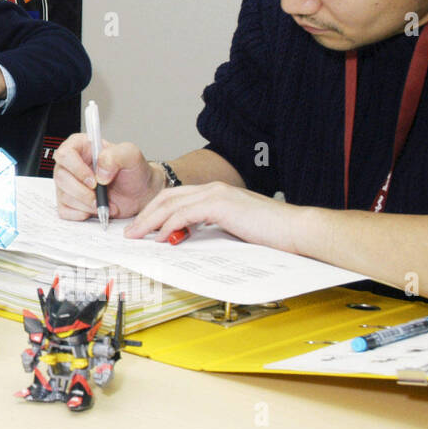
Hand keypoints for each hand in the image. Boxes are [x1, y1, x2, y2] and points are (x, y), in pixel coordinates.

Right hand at [53, 132, 163, 220]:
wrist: (139, 193)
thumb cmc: (133, 171)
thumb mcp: (131, 155)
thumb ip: (115, 156)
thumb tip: (100, 172)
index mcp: (80, 147)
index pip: (65, 154)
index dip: (77, 169)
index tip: (94, 181)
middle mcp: (70, 165)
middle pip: (61, 177)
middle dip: (82, 192)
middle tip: (100, 196)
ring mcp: (67, 184)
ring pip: (63, 196)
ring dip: (86, 204)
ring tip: (104, 203)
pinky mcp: (69, 202)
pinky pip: (65, 211)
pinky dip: (82, 213)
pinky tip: (96, 208)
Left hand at [124, 181, 298, 248]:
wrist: (296, 229)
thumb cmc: (271, 233)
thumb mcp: (233, 228)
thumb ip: (212, 228)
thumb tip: (189, 238)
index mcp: (215, 193)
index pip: (175, 198)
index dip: (155, 211)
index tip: (142, 227)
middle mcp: (212, 189)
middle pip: (166, 198)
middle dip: (145, 215)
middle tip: (131, 232)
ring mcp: (216, 194)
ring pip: (171, 204)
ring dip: (150, 221)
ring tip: (137, 236)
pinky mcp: (220, 205)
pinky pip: (184, 214)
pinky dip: (168, 226)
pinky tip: (160, 239)